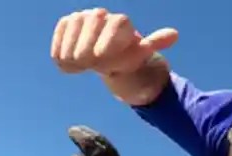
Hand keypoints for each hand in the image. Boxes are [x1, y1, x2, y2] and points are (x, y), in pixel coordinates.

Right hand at [51, 9, 177, 103]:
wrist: (107, 57)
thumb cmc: (125, 58)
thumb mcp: (140, 55)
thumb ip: (154, 43)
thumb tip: (174, 34)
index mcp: (120, 22)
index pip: (111, 27)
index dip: (105, 47)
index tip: (102, 62)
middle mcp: (100, 14)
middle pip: (88, 30)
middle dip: (89, 53)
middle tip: (94, 66)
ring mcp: (81, 17)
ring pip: (71, 33)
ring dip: (74, 55)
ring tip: (84, 66)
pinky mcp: (65, 24)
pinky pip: (58, 39)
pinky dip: (61, 54)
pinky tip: (70, 64)